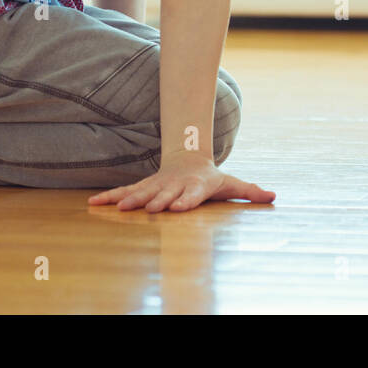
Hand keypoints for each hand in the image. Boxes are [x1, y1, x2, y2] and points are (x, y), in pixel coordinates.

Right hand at [87, 151, 275, 212]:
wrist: (189, 158)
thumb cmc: (212, 178)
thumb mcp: (231, 183)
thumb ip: (250, 191)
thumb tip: (274, 196)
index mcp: (196, 186)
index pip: (192, 194)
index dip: (185, 201)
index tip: (178, 208)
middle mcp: (174, 185)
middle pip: (165, 194)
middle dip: (157, 201)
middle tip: (149, 209)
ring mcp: (157, 185)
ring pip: (142, 192)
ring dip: (131, 199)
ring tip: (120, 207)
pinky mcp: (143, 187)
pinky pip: (124, 191)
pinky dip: (109, 196)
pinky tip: (92, 203)